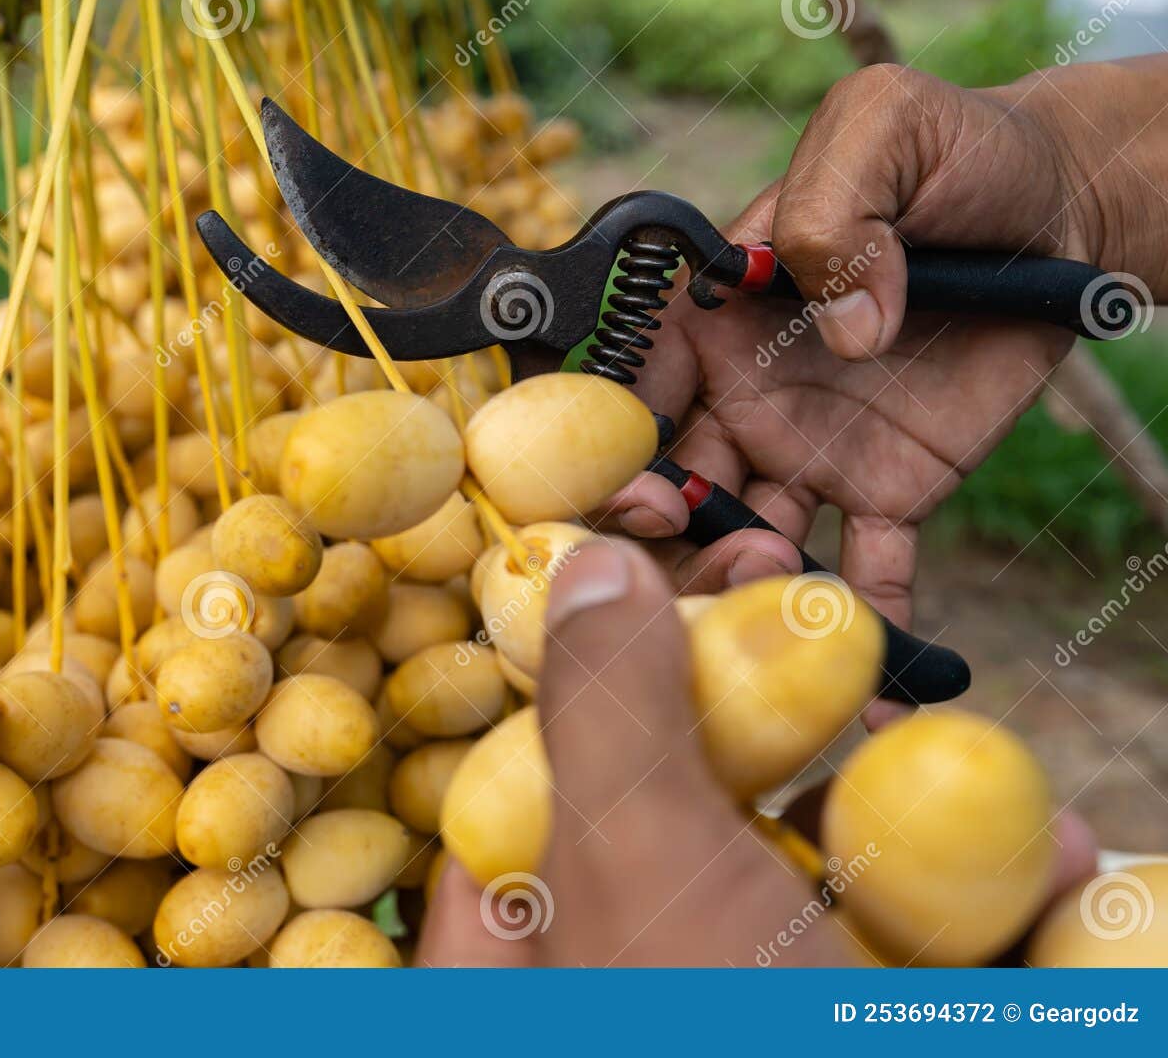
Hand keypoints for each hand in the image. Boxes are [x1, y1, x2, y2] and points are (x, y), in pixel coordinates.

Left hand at [417, 540, 1097, 966]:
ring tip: (971, 757)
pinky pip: (910, 946)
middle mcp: (629, 977)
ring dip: (911, 809)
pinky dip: (992, 908)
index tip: (665, 590)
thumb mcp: (641, 869)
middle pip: (685, 813)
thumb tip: (587, 566)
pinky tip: (1063, 866)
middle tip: (835, 626)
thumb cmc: (719, 1029)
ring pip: (815, 881)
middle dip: (778, 721)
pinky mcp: (858, 999)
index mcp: (522, 965)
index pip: (515, 794)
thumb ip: (604, 712)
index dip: (586, 679)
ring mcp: (747, 994)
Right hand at [604, 59, 1167, 623]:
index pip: (629, 387)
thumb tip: (840, 331)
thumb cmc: (958, 154)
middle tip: (702, 554)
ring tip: (777, 607)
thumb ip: (833, 211)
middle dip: (664, 535)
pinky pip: (869, 574)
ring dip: (747, 586)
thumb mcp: (882, 128)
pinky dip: (871, 634)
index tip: (617, 487)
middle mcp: (739, 396)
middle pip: (670, 486)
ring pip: (749, 543)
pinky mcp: (887, 494)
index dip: (606, 442)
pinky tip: (872, 691)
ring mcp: (807, 453)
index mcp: (714, 314)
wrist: (1065, 210)